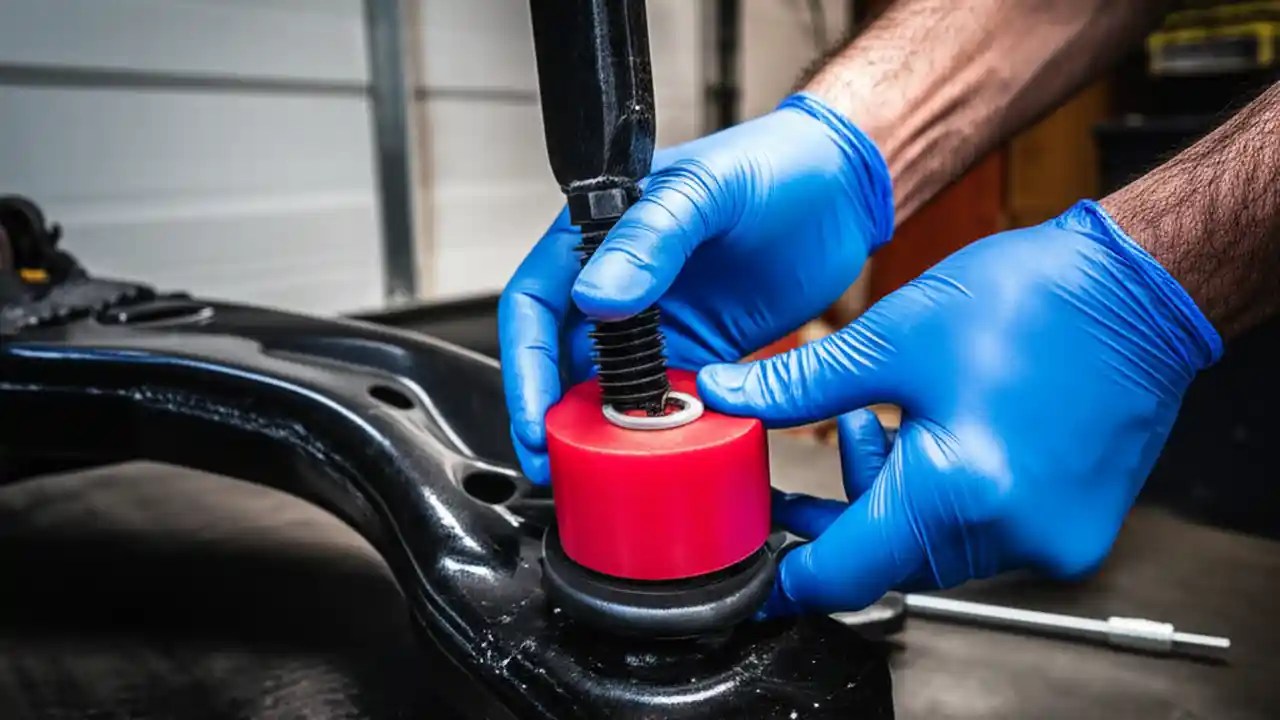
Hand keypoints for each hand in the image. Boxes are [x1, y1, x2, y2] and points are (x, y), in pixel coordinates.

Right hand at [500, 93, 892, 483]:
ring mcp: (660, 322)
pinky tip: (668, 450)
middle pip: (561, 359)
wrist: (848, 186)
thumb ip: (651, 237)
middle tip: (554, 464)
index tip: (534, 418)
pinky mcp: (703, 350)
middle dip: (553, 415)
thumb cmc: (776, 164)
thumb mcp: (706, 190)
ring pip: (609, 388)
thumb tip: (597, 297)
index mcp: (598, 235)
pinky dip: (663, 427)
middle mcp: (620, 282)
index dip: (526, 366)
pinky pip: (668, 400)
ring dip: (603, 428)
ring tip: (602, 469)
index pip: (535, 306)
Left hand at [696, 201, 1222, 614]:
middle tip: (821, 445)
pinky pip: (982, 535)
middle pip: (890, 556)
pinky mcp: (1073, 529)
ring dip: (896, 493)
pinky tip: (940, 434)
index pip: (848, 569)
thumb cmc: (1033, 300)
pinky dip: (945, 497)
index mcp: (961, 492)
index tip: (757, 566)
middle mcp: (1013, 533)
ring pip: (934, 546)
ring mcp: (1052, 538)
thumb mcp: (894, 340)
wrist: (1139, 288)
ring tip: (889, 416)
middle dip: (846, 505)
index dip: (791, 572)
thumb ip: (800, 384)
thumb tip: (731, 394)